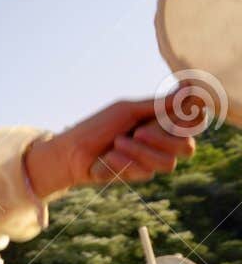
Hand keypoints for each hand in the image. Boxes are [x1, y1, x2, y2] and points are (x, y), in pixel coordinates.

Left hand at [23, 99, 195, 195]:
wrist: (71, 153)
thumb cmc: (97, 127)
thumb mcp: (127, 111)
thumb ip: (158, 105)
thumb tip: (188, 88)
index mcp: (161, 121)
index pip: (193, 123)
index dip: (189, 122)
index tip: (171, 117)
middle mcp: (161, 142)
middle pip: (187, 147)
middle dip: (163, 140)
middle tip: (138, 133)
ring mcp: (151, 160)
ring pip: (168, 163)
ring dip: (140, 153)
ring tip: (116, 144)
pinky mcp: (138, 175)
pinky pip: (145, 172)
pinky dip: (125, 162)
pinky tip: (108, 157)